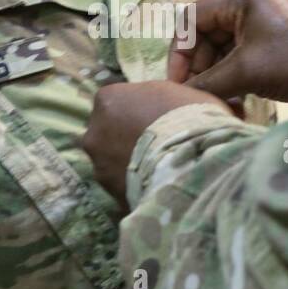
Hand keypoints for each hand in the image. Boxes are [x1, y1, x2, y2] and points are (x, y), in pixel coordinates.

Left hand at [81, 81, 230, 206]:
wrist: (193, 164)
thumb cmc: (188, 119)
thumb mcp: (177, 92)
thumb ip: (156, 98)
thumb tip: (158, 106)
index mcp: (108, 99)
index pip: (117, 101)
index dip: (138, 110)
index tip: (157, 117)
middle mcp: (94, 132)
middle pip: (109, 132)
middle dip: (127, 137)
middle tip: (157, 144)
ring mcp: (99, 166)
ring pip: (113, 162)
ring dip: (130, 164)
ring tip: (159, 169)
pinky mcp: (111, 195)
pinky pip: (125, 186)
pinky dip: (137, 186)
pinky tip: (159, 186)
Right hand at [169, 0, 287, 102]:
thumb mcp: (246, 71)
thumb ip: (209, 82)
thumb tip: (182, 96)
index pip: (191, 19)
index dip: (180, 53)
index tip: (179, 83)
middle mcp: (251, 0)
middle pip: (207, 33)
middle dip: (200, 66)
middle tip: (198, 97)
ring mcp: (265, 16)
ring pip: (224, 45)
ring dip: (217, 73)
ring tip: (220, 101)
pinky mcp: (276, 34)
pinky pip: (243, 51)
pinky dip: (235, 73)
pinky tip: (236, 97)